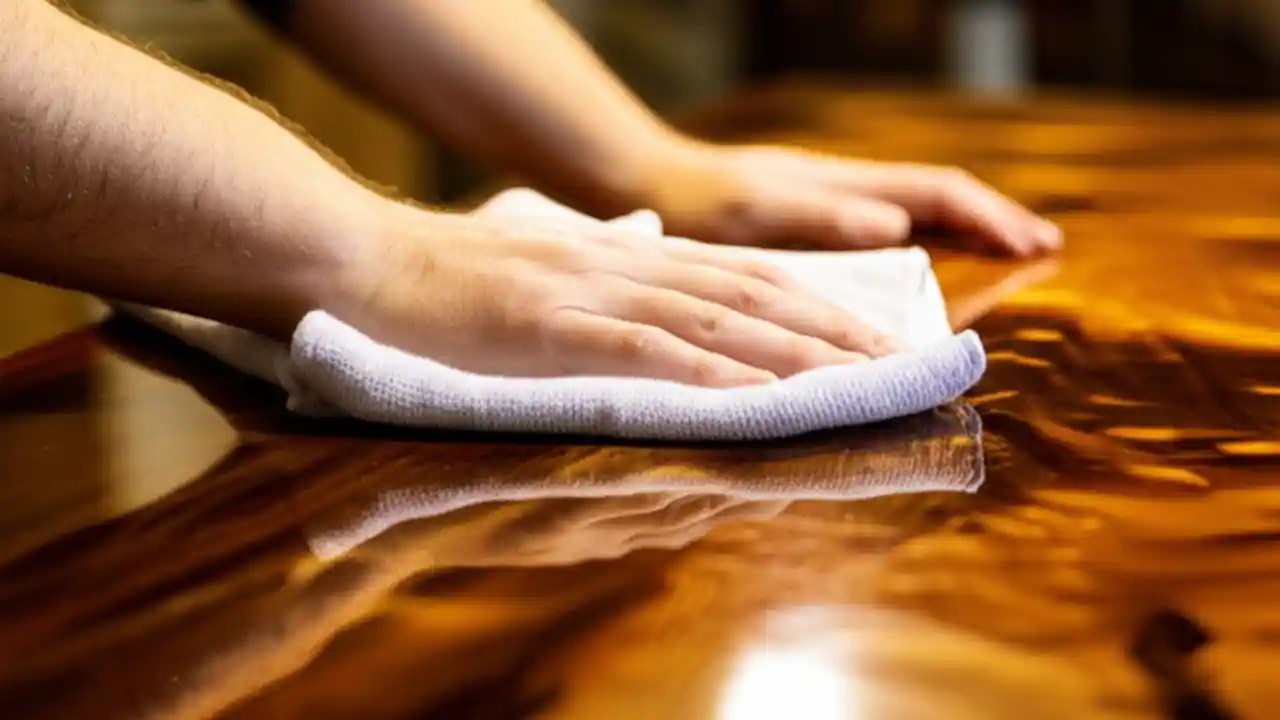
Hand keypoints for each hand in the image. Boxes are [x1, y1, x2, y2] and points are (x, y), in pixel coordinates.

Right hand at [335, 199, 897, 386]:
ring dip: (788, 351)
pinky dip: (704, 372)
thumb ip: (605, 281)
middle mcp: (621, 265)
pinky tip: (752, 394)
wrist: (366, 260)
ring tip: (852, 376)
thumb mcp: (543, 268)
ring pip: (711, 319)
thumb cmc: (448, 277)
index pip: (739, 277)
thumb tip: (657, 296)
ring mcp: (587, 293)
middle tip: (893, 357)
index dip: (811, 303)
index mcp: (624, 254)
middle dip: (827, 327)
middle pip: (747, 293)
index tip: (866, 334)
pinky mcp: (548, 327)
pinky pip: (640, 349)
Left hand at [635, 141, 1061, 256]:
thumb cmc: (695, 203)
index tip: (1035, 246)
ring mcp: (832, 205)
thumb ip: (822, 217)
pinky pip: (885, 233)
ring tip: (1012, 255)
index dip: (989, 218)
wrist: (649, 185)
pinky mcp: (813, 224)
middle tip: (1045, 249)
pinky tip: (934, 264)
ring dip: (967, 233)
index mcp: (842, 186)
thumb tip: (898, 228)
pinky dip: (926, 244)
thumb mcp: (752, 211)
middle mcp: (846, 191)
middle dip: (994, 221)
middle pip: (939, 199)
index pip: (936, 194)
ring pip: (917, 214)